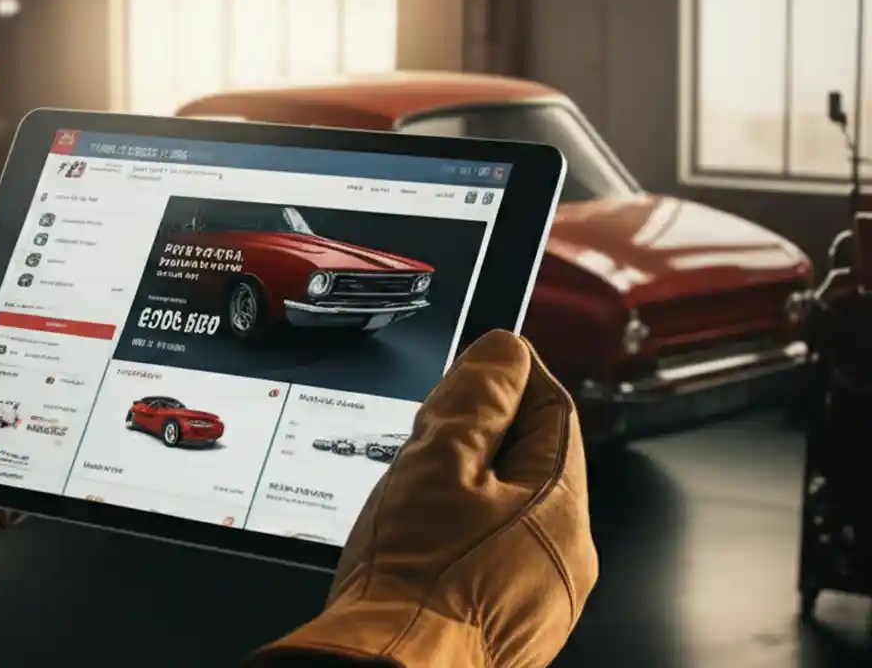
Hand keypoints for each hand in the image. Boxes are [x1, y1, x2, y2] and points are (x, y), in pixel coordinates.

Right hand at [249, 331, 597, 667]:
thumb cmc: (412, 583)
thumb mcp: (437, 461)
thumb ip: (477, 397)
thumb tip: (504, 352)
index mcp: (561, 507)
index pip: (553, 411)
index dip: (513, 377)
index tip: (483, 360)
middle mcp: (567, 557)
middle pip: (534, 462)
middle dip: (485, 435)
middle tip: (432, 426)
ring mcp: (543, 598)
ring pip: (513, 511)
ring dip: (473, 486)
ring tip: (419, 487)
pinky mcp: (512, 626)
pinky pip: (498, 558)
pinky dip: (466, 535)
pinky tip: (424, 540)